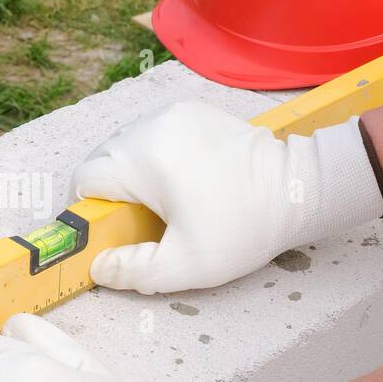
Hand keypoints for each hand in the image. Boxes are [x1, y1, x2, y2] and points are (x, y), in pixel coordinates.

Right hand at [70, 100, 382, 293]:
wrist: (298, 189)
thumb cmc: (244, 228)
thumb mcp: (186, 265)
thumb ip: (133, 270)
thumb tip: (97, 266)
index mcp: (144, 159)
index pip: (84, 179)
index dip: (88, 210)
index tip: (110, 231)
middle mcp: (152, 125)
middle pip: (102, 159)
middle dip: (111, 192)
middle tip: (139, 221)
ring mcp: (172, 113)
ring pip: (125, 145)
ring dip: (131, 173)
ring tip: (162, 200)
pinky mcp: (190, 111)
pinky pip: (151, 133)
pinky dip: (153, 156)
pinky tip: (180, 179)